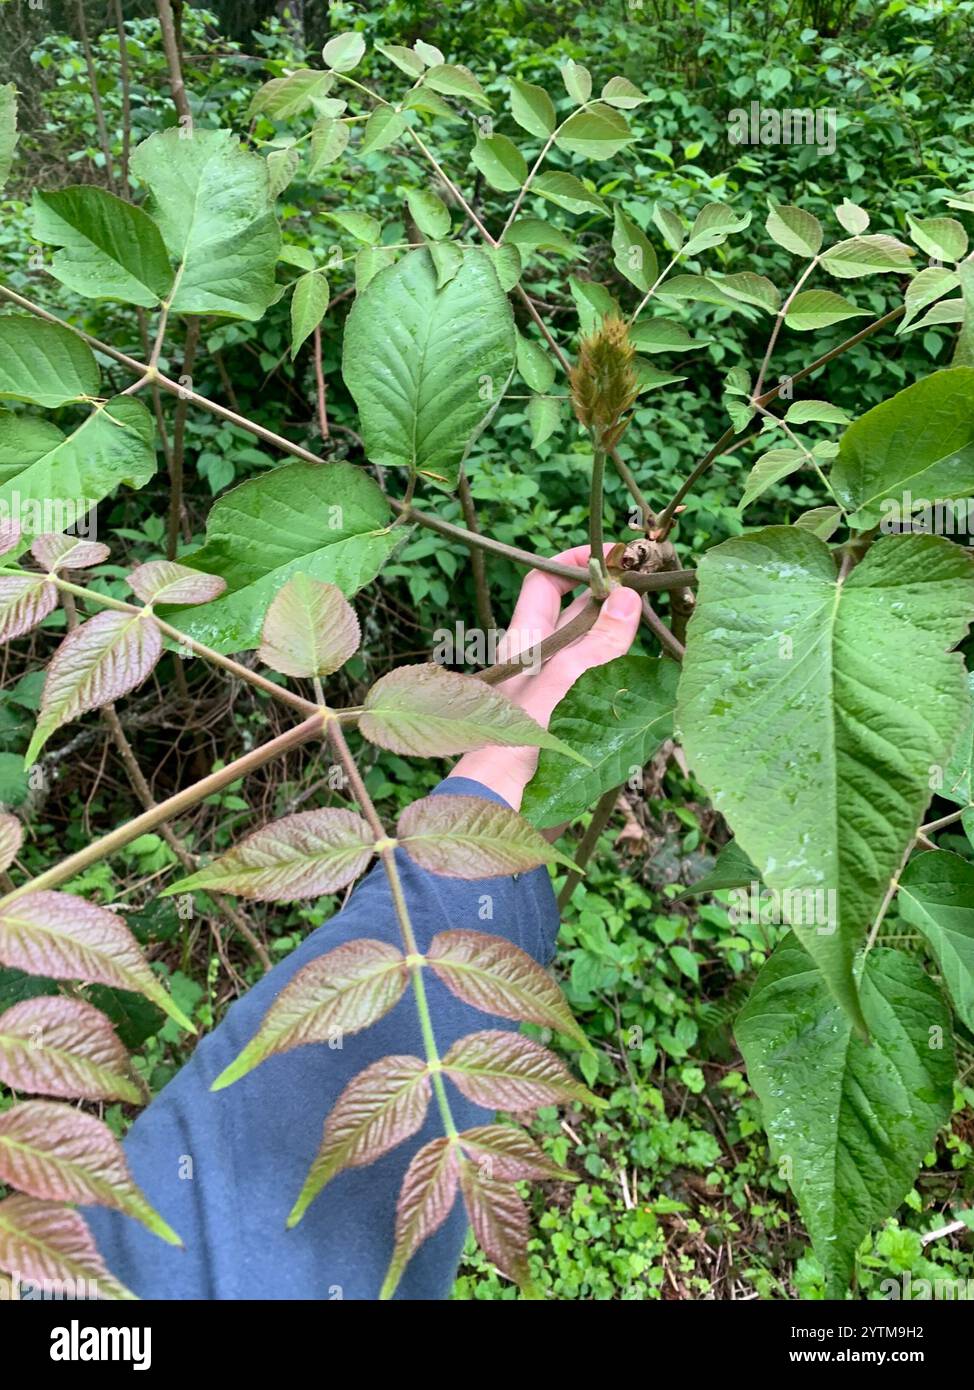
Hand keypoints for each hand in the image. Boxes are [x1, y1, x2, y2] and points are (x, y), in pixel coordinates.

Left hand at [448, 544, 641, 809]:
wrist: (503, 808)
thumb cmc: (519, 740)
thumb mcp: (562, 680)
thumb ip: (595, 642)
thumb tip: (626, 596)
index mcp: (525, 641)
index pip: (545, 583)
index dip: (572, 561)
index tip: (613, 555)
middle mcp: (540, 662)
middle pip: (576, 616)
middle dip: (611, 600)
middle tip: (653, 593)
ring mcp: (558, 693)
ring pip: (595, 653)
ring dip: (624, 641)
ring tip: (661, 632)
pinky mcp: (574, 723)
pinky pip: (604, 690)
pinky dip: (627, 679)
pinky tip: (653, 682)